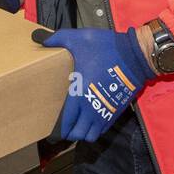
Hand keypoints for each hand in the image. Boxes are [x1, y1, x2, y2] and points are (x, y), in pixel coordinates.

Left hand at [35, 26, 154, 142]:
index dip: (58, 130)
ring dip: (82, 133)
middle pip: (77, 134)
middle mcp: (91, 108)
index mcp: (79, 94)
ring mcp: (105, 111)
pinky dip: (95, 129)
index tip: (51, 131)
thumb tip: (39, 39)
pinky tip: (90, 120)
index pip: (66, 122)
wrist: (135, 55)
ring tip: (76, 125)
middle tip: (63, 127)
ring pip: (91, 135)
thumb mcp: (79, 38)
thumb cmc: (106, 48)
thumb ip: (57, 39)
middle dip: (69, 133)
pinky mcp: (115, 110)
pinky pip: (103, 129)